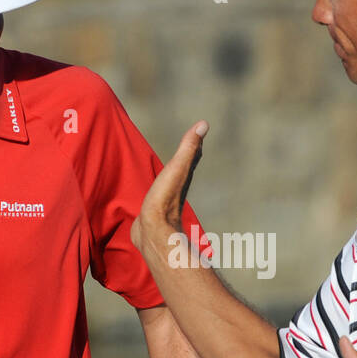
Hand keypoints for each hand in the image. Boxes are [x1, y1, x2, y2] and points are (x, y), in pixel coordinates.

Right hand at [132, 120, 207, 259]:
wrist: (152, 233)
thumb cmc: (164, 200)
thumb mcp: (177, 168)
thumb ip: (188, 147)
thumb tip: (204, 124)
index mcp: (184, 176)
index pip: (193, 156)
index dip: (195, 143)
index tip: (198, 131)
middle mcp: (178, 188)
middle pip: (184, 168)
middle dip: (187, 156)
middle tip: (190, 144)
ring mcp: (166, 200)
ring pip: (172, 181)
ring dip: (173, 172)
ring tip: (174, 167)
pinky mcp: (153, 211)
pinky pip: (157, 193)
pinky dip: (158, 187)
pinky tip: (155, 192)